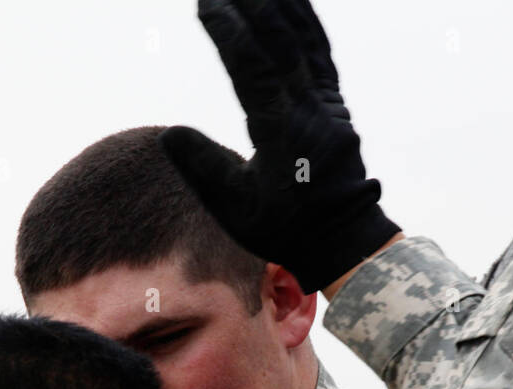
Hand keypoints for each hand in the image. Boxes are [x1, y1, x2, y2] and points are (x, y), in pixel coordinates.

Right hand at [160, 0, 399, 293]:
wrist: (343, 240)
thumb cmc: (286, 229)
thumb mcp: (236, 208)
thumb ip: (203, 167)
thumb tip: (170, 134)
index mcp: (283, 133)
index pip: (254, 69)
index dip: (230, 32)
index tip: (208, 3)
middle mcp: (310, 110)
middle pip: (282, 42)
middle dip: (252, 3)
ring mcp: (327, 104)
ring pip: (306, 39)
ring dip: (280, 3)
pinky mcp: (336, 104)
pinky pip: (320, 52)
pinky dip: (305, 21)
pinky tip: (290, 2)